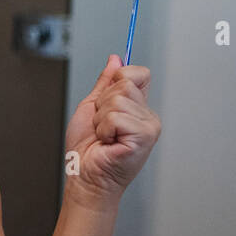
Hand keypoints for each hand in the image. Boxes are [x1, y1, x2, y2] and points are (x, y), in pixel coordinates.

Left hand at [64, 54, 161, 205]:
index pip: (137, 73)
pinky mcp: (145, 136)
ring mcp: (149, 126)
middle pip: (124, 84)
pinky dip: (104, 129)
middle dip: (102, 103)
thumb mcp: (91, 107)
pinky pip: (116, 116)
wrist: (85, 176)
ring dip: (101, 119)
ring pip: (118, 100)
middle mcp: (147, 115)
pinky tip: (108, 142)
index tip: (104, 100)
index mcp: (137, 107)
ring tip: (104, 136)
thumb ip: (105, 83)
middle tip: (102, 126)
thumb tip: (115, 59)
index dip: (117, 80)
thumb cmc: (87, 149)